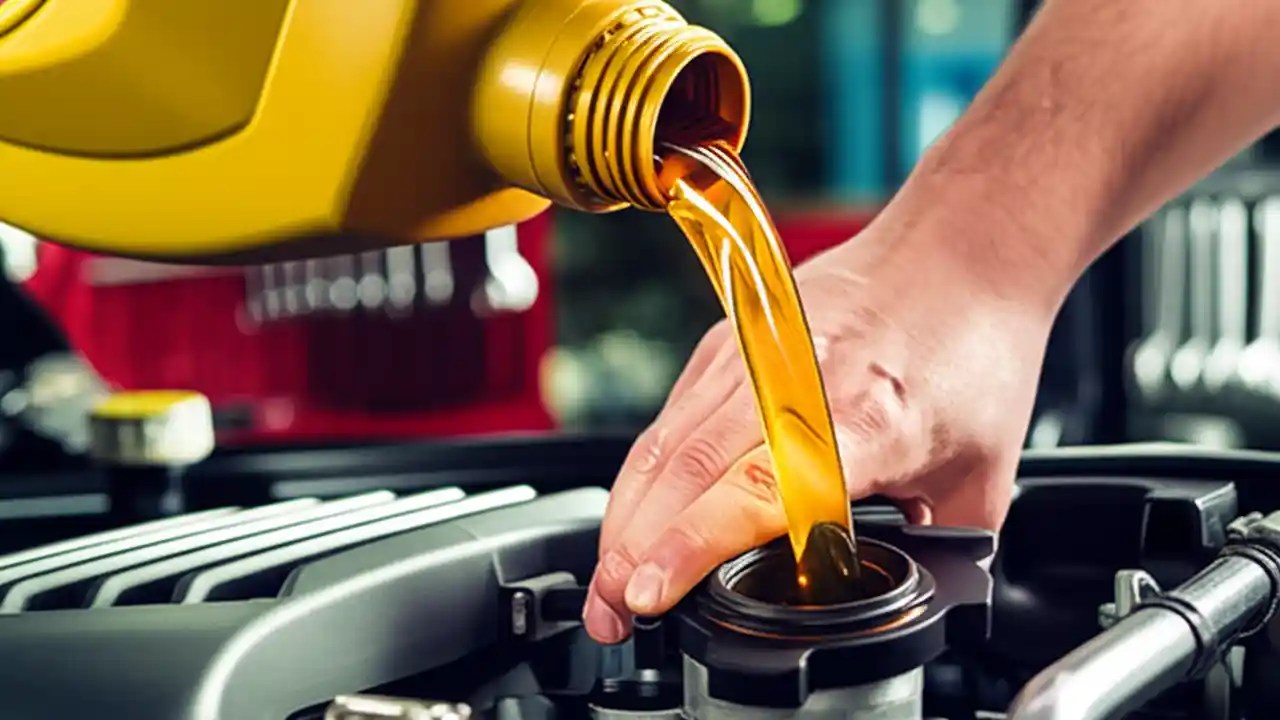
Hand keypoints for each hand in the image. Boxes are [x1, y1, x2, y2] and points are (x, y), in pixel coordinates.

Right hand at [582, 210, 1063, 643]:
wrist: (961, 248)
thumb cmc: (975, 347)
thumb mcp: (979, 476)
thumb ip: (938, 550)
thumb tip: (912, 601)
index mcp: (867, 418)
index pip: (754, 490)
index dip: (689, 547)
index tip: (646, 597)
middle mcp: (793, 378)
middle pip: (685, 471)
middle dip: (631, 553)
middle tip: (611, 618)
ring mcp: (751, 354)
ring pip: (663, 446)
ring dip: (625, 520)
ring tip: (609, 585)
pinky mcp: (730, 344)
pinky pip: (670, 420)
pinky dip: (643, 478)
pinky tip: (635, 518)